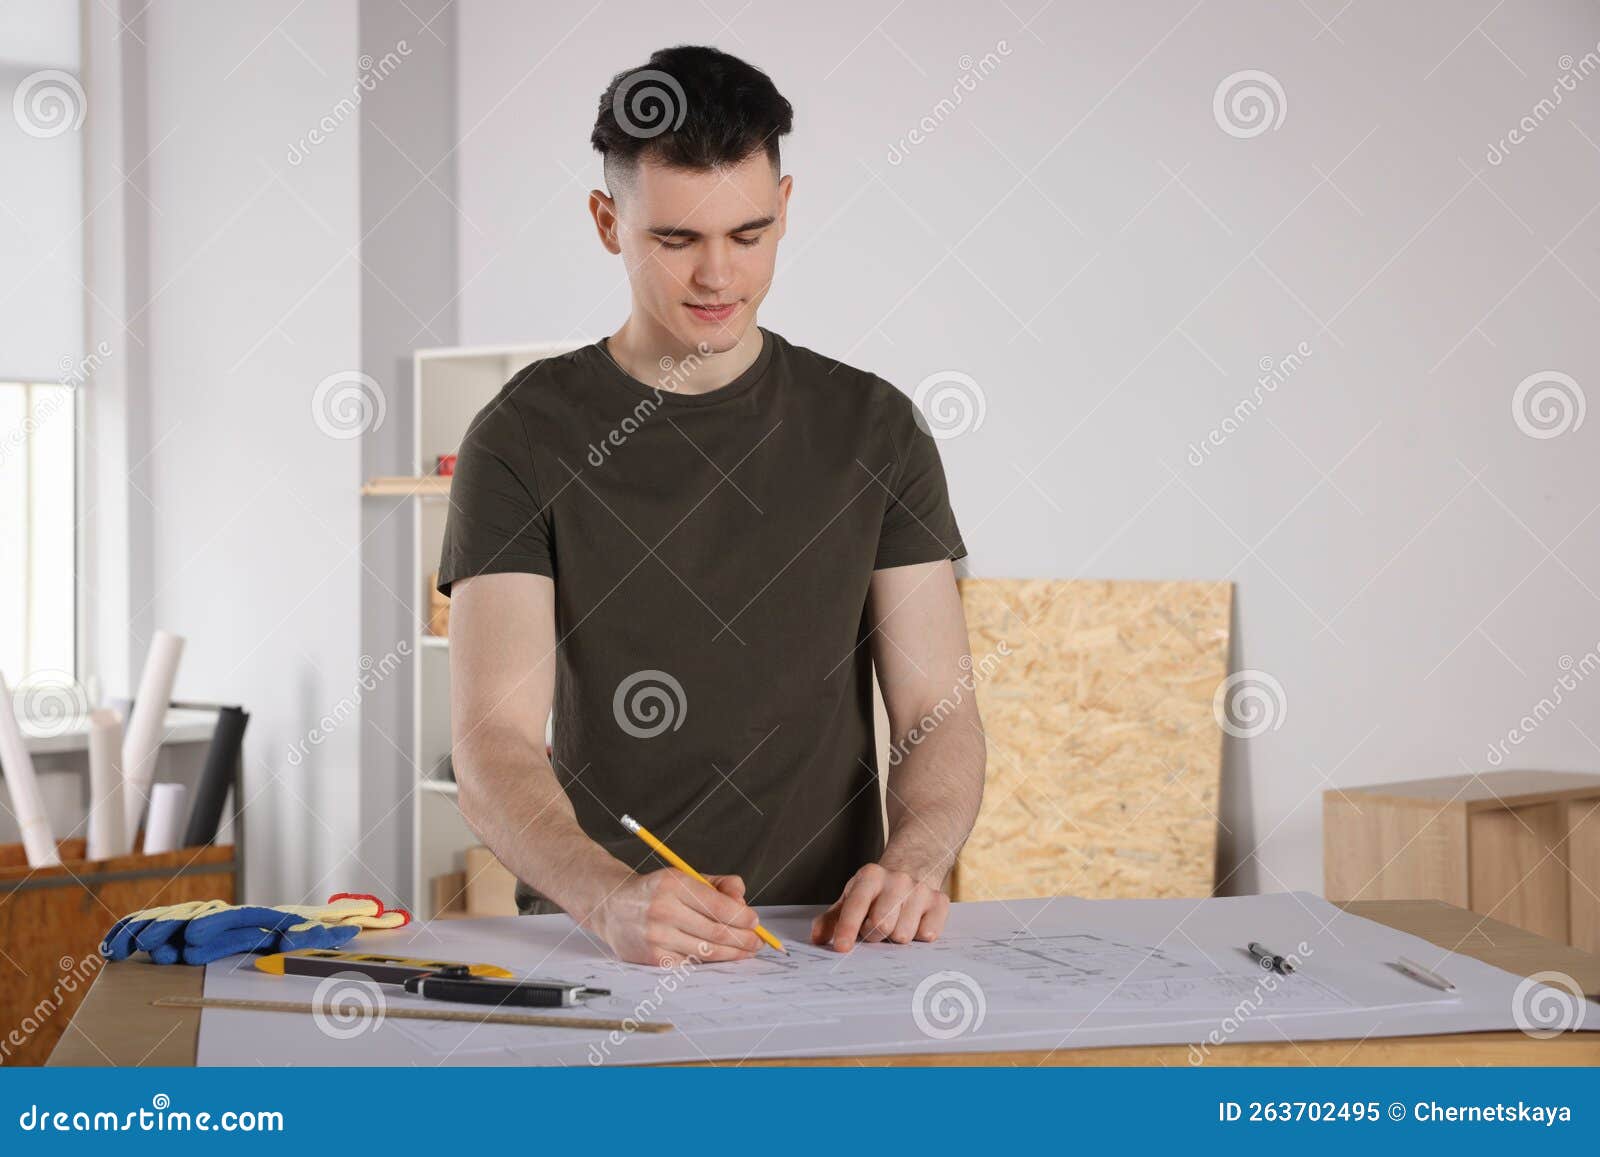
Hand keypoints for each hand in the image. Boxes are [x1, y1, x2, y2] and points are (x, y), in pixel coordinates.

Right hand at [587, 869, 762, 966]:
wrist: (612, 907)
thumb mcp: (685, 876)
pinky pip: (692, 963)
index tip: (755, 921)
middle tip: (757, 941)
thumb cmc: (655, 891)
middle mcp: (663, 910)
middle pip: (717, 931)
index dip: (743, 917)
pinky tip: (722, 956)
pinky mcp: (653, 958)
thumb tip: (743, 900)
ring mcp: (657, 936)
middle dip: (744, 938)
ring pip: (707, 950)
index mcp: (673, 884)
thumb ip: (718, 885)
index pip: (718, 905)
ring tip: (746, 950)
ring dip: (733, 953)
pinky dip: (711, 961)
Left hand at [809, 862, 949, 951]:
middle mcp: (897, 880)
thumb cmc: (877, 890)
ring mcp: (921, 890)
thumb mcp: (852, 897)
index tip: (842, 947)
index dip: (847, 929)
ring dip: (895, 937)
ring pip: (903, 935)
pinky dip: (918, 935)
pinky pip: (927, 934)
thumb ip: (832, 918)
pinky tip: (914, 921)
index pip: (856, 906)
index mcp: (870, 876)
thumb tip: (818, 939)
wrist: (914, 865)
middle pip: (880, 926)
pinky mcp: (940, 901)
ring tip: (895, 922)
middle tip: (874, 927)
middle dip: (873, 935)